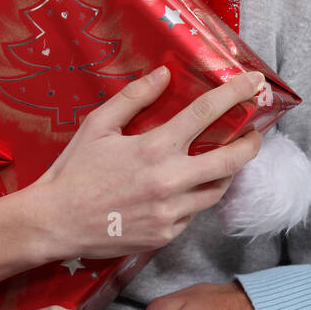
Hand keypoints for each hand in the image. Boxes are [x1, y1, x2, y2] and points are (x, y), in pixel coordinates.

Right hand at [34, 67, 266, 261]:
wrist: (55, 223)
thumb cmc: (74, 170)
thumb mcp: (98, 125)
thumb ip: (133, 97)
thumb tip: (163, 74)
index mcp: (154, 148)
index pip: (206, 114)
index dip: (235, 95)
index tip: (254, 85)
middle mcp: (170, 180)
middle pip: (230, 160)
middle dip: (251, 144)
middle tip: (256, 135)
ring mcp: (171, 212)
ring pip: (216, 190)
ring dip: (225, 173)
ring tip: (223, 161)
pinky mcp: (166, 235)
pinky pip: (192, 213)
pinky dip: (194, 198)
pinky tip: (183, 189)